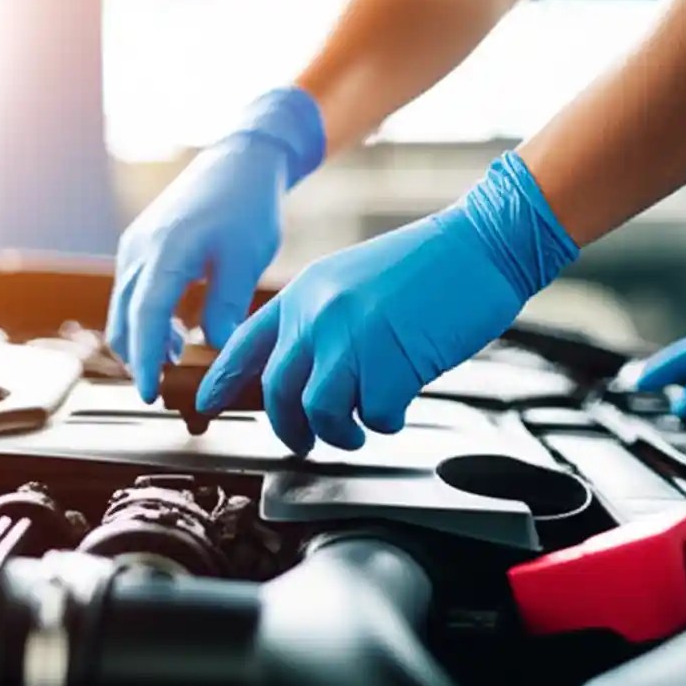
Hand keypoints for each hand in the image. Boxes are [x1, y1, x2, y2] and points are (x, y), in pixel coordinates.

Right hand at [106, 88, 323, 401]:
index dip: (147, 360)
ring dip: (142, 341)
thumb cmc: (248, 205)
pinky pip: (131, 293)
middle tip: (162, 393)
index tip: (151, 393)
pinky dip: (144, 320)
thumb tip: (217, 353)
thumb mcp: (245, 261)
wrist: (241, 159)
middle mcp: (139, 249)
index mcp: (166, 252)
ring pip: (124, 309)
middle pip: (125, 319)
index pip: (147, 318)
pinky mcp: (140, 245)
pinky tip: (175, 337)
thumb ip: (227, 309)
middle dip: (139, 359)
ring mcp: (135, 245)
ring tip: (173, 369)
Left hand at [195, 152, 578, 454]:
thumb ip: (325, 322)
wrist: (481, 244)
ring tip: (360, 429)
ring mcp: (352, 338)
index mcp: (305, 293)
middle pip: (277, 392)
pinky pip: (375, 415)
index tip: (205, 403)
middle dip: (291, 429)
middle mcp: (319, 315)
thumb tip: (310, 375)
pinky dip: (388, 420)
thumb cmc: (430, 265)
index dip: (220, 379)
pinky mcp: (390, 362)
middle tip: (306, 441)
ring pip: (321, 413)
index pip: (245, 342)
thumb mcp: (355, 283)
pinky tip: (401, 403)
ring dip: (340, 433)